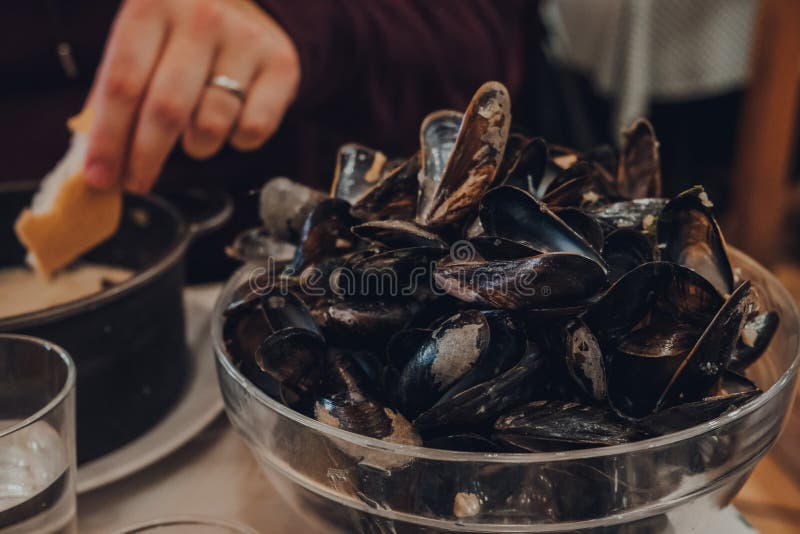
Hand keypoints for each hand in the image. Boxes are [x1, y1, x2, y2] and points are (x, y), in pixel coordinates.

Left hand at [84, 0, 299, 192]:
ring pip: (212, 124)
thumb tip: (95, 162)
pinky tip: (231, 123)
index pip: (123, 83)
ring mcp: (245, 39)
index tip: (99, 177)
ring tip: (193, 135)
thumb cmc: (181, 35)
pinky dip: (237, 140)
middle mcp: (201, 17)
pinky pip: (253, 129)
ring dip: (197, 146)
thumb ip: (115, 94)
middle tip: (137, 183)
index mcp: (152, 4)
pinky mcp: (281, 64)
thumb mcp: (141, 44)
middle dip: (146, 157)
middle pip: (166, 109)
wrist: (246, 6)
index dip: (108, 138)